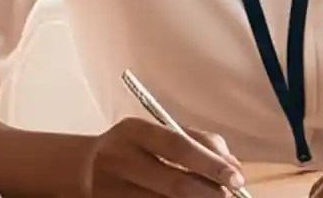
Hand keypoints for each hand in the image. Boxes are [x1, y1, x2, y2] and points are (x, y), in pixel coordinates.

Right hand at [82, 117, 245, 196]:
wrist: (85, 169)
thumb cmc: (135, 148)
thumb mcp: (158, 133)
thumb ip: (197, 142)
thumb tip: (233, 164)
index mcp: (133, 131)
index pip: (178, 147)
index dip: (211, 164)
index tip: (236, 177)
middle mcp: (118, 159)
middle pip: (175, 183)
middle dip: (210, 193)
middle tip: (229, 196)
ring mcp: (110, 190)